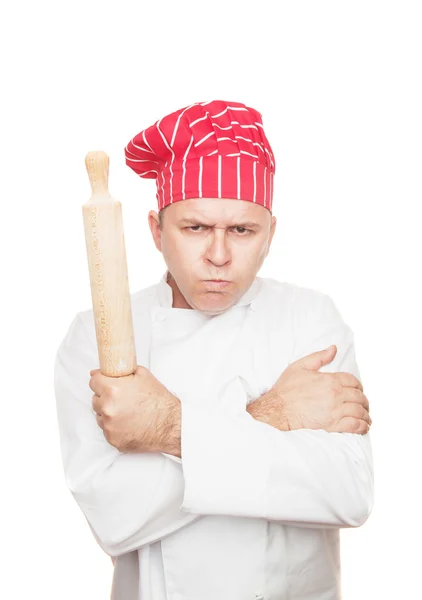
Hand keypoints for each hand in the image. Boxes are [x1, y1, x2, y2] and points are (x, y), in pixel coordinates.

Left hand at [89, 366, 180, 453]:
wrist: (171, 425)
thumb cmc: (159, 401)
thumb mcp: (143, 375)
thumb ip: (122, 371)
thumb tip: (107, 370)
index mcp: (112, 390)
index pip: (93, 381)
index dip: (100, 380)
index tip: (104, 382)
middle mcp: (107, 408)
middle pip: (95, 399)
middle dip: (105, 397)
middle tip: (121, 398)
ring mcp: (109, 426)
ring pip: (99, 416)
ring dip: (108, 413)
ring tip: (126, 412)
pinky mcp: (112, 440)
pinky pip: (107, 430)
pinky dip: (114, 427)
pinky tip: (128, 423)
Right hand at [247, 345, 370, 433]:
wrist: (278, 409)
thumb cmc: (286, 389)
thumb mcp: (300, 366)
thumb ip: (319, 357)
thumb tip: (334, 349)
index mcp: (330, 380)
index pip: (352, 381)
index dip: (358, 385)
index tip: (358, 390)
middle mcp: (335, 395)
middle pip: (359, 396)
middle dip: (364, 400)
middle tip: (364, 404)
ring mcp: (335, 410)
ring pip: (359, 411)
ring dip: (365, 414)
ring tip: (366, 417)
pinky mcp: (332, 425)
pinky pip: (354, 425)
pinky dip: (362, 426)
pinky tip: (364, 426)